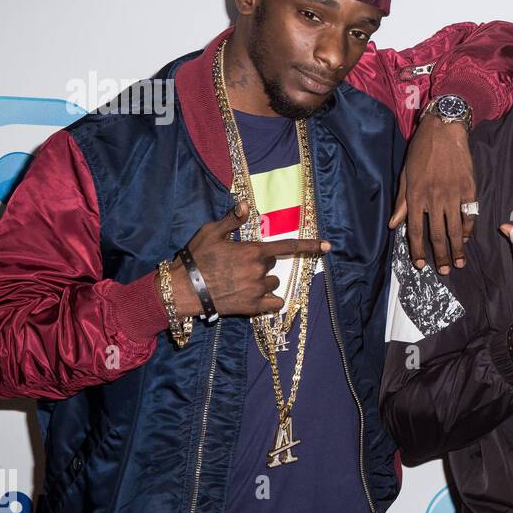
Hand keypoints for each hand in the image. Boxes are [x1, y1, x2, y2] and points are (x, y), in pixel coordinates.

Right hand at [169, 201, 328, 318]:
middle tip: (239, 264)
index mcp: (253, 251)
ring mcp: (257, 291)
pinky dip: (269, 300)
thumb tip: (246, 205)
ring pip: (272, 282)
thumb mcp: (211, 233)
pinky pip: (274, 303)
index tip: (328, 245)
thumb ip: (232, 220)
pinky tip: (255, 296)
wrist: (184, 290)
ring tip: (241, 280)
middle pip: (273, 264)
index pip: (288, 247)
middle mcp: (259, 271)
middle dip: (261, 262)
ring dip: (263, 281)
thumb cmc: (196, 258)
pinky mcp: (252, 307)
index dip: (310, 245)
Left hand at [388, 110, 474, 274]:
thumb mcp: (405, 174)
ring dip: (457, 249)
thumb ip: (402, 201)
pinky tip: (466, 239)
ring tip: (459, 263)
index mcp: (416, 195)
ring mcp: (454, 194)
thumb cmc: (421, 151)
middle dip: (441, 256)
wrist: (445, 130)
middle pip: (438, 234)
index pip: (415, 230)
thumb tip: (394, 224)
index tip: (421, 265)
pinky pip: (469, 215)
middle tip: (445, 271)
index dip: (418, 250)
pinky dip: (468, 229)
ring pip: (455, 229)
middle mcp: (434, 198)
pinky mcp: (469, 189)